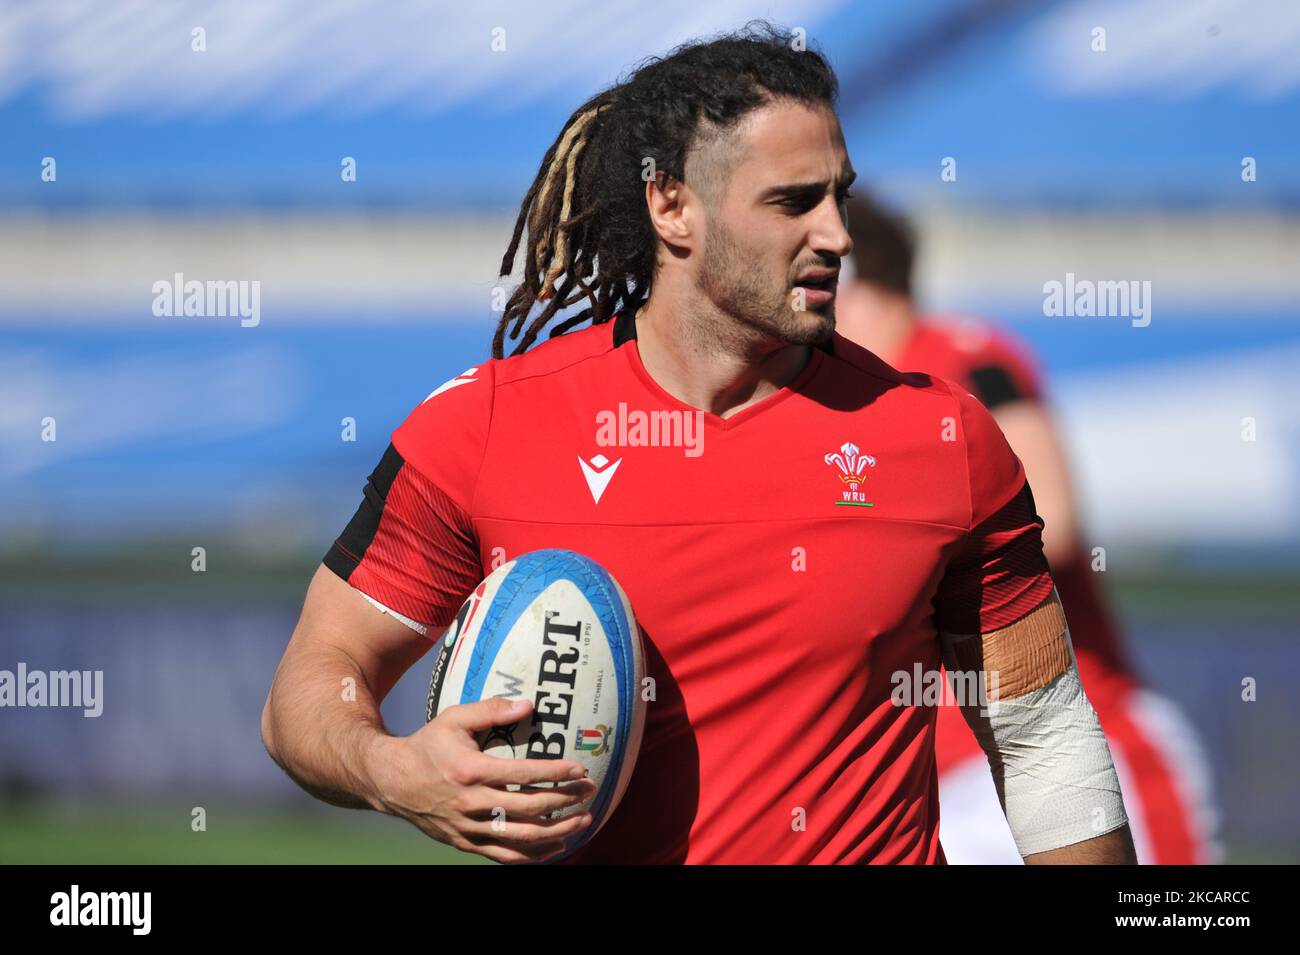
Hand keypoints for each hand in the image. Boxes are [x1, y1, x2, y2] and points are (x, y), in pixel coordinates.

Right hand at [368, 696, 597, 863]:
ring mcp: (469, 827)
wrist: (391, 781)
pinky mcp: (465, 843)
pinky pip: (504, 855)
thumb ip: (491, 709)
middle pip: (529, 808)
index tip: (580, 770)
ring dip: (557, 831)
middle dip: (566, 801)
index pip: (524, 774)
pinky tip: (555, 848)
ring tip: (583, 822)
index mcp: (472, 770)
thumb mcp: (454, 718)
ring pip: (521, 837)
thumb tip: (528, 705)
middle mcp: (472, 803)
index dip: (556, 773)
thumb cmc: (427, 745)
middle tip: (590, 793)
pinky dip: (532, 855)